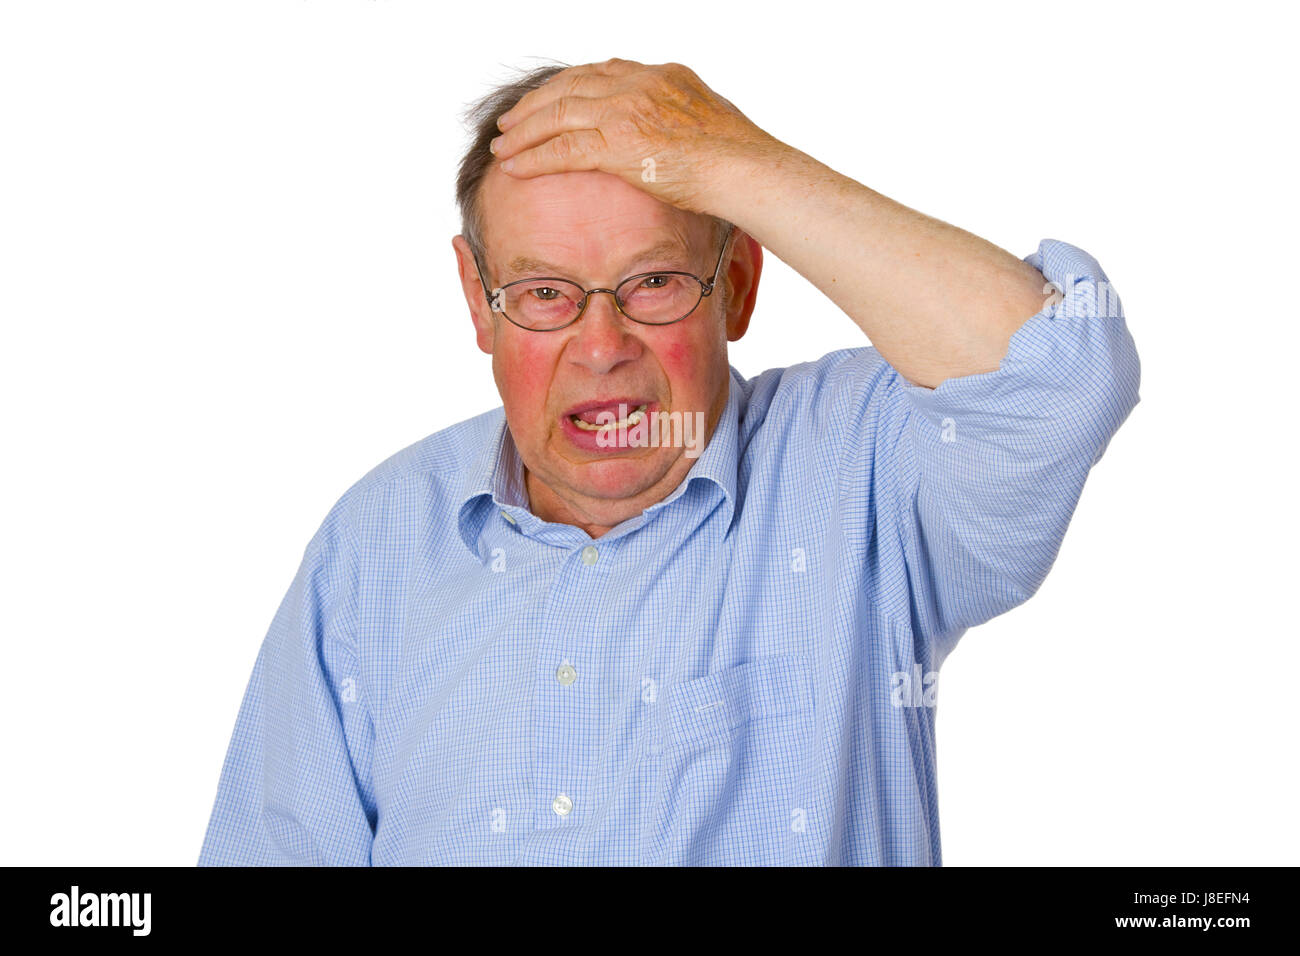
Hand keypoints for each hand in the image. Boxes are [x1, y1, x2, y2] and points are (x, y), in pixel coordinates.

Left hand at [489, 58, 779, 215]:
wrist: (746, 169)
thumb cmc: (738, 156)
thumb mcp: (707, 116)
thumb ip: (680, 113)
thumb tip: (674, 127)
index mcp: (659, 75)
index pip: (599, 72)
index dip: (565, 87)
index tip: (547, 100)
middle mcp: (638, 84)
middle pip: (569, 87)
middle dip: (534, 105)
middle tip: (509, 122)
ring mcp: (627, 111)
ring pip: (558, 114)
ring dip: (523, 132)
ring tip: (502, 146)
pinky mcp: (619, 144)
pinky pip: (563, 148)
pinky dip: (533, 158)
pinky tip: (513, 167)